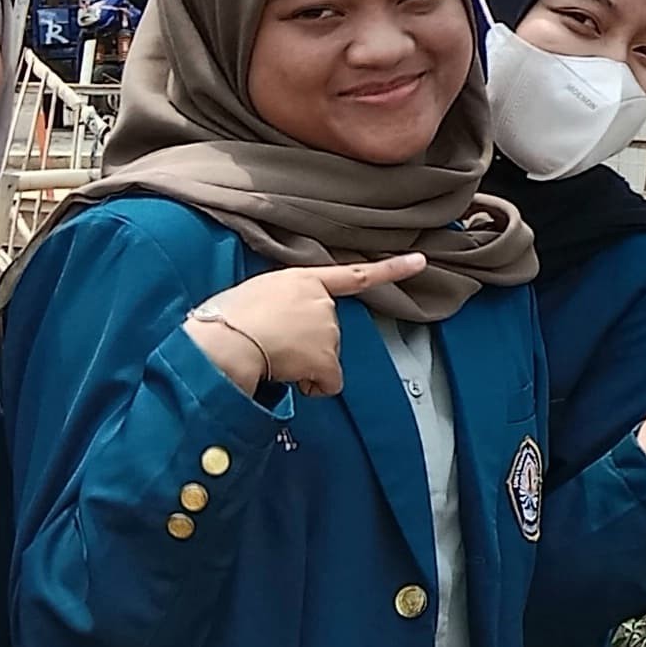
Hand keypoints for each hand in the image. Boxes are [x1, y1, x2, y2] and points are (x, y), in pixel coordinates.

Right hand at [181, 254, 424, 398]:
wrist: (223, 339)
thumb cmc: (225, 319)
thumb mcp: (256, 294)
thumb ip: (282, 301)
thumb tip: (281, 323)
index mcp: (302, 279)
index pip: (355, 273)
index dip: (392, 269)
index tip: (422, 261)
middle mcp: (322, 300)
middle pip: (328, 331)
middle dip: (307, 344)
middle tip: (273, 343)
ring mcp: (327, 327)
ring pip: (325, 358)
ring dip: (304, 363)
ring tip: (272, 355)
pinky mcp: (327, 355)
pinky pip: (328, 382)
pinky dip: (313, 385)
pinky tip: (289, 375)